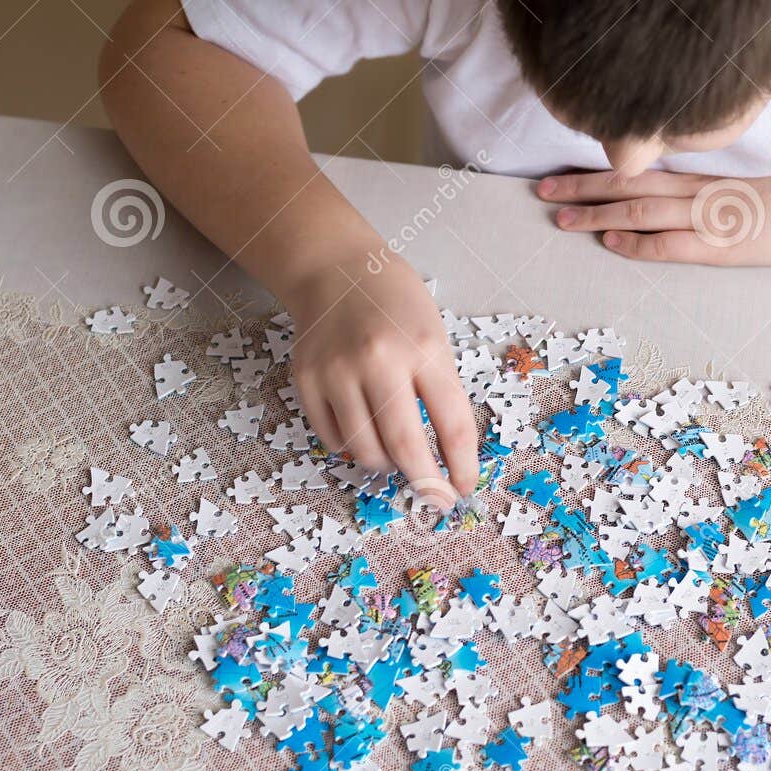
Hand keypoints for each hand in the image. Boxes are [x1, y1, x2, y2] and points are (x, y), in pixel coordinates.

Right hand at [285, 252, 478, 501]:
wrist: (336, 271)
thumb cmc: (396, 306)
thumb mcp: (434, 338)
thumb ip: (440, 392)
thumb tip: (447, 457)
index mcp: (423, 349)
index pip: (452, 425)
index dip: (462, 466)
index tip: (464, 487)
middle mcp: (379, 361)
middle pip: (405, 446)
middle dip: (425, 483)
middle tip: (434, 499)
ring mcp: (337, 371)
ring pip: (365, 449)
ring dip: (387, 465)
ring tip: (397, 457)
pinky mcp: (306, 380)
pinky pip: (334, 438)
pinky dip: (354, 447)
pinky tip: (364, 432)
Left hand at [538, 166, 770, 265]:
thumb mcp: (752, 180)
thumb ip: (717, 185)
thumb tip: (682, 190)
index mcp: (707, 174)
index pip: (643, 169)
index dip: (603, 170)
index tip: (569, 171)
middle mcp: (701, 190)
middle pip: (629, 184)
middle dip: (582, 187)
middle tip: (542, 189)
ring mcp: (711, 218)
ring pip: (640, 211)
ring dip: (596, 214)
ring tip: (558, 217)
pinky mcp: (725, 246)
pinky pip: (671, 243)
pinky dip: (638, 242)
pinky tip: (609, 241)